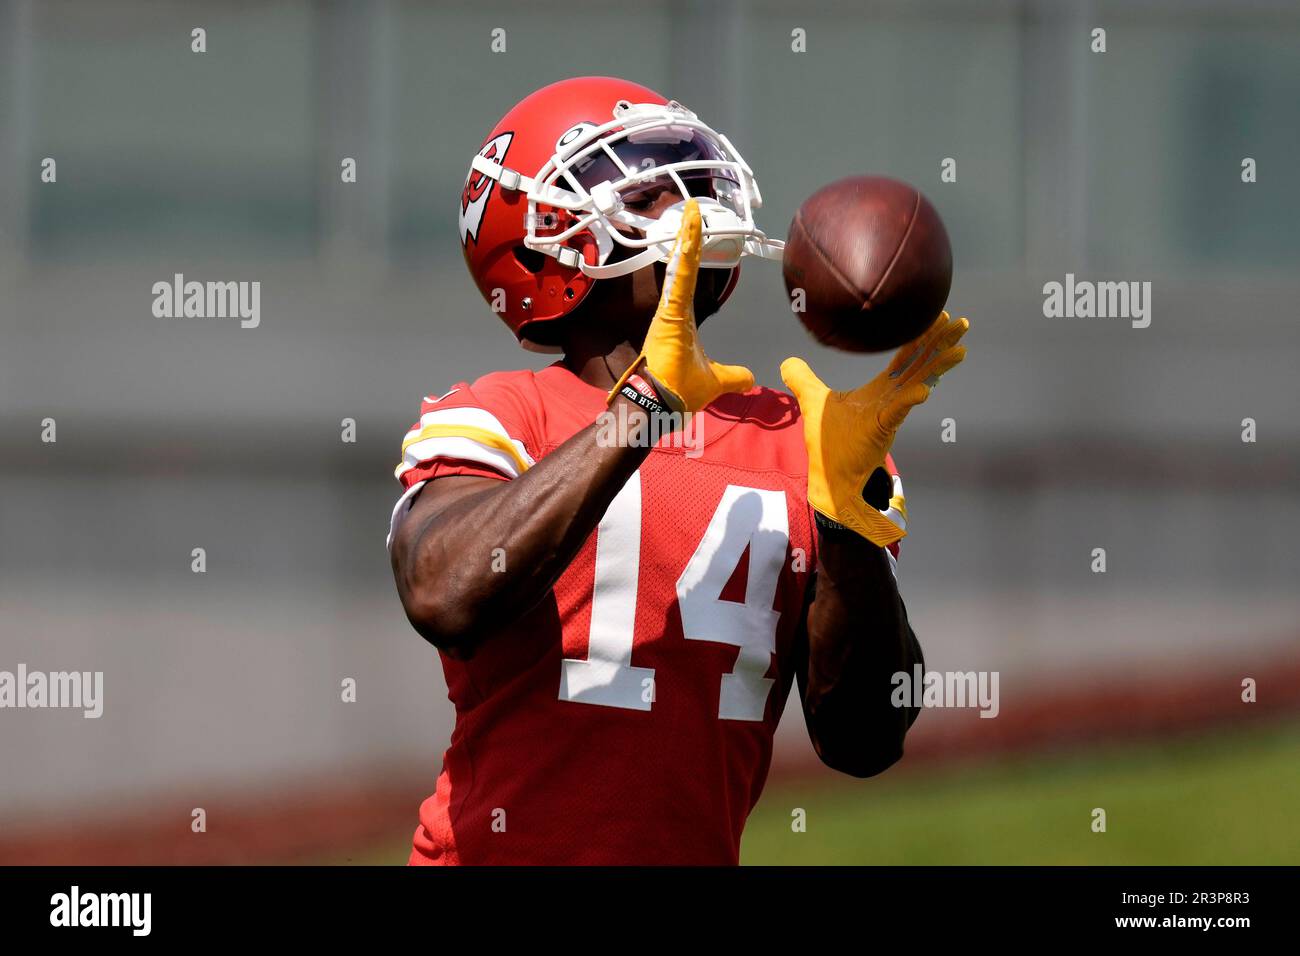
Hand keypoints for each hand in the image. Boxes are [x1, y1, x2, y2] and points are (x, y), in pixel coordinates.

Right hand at [608, 198, 753, 412]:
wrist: (661, 406)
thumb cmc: (678, 392)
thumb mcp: (716, 381)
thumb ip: (733, 376)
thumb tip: (750, 378)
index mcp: (682, 319)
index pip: (689, 279)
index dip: (693, 254)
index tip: (697, 230)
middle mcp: (674, 310)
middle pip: (683, 265)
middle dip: (689, 236)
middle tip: (694, 207)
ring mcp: (670, 311)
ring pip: (681, 267)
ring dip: (688, 238)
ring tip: (694, 210)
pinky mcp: (670, 314)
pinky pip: (680, 279)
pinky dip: (686, 255)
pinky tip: (691, 234)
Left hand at [781, 311, 968, 545]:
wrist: (829, 478)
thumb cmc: (828, 444)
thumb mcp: (812, 401)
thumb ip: (803, 380)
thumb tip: (787, 362)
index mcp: (879, 391)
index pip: (904, 358)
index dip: (919, 338)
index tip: (935, 317)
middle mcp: (890, 400)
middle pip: (920, 366)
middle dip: (940, 345)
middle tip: (961, 324)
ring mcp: (888, 414)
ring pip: (918, 384)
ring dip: (938, 367)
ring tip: (960, 350)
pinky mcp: (879, 430)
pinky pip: (897, 412)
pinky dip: (909, 400)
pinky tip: (924, 391)